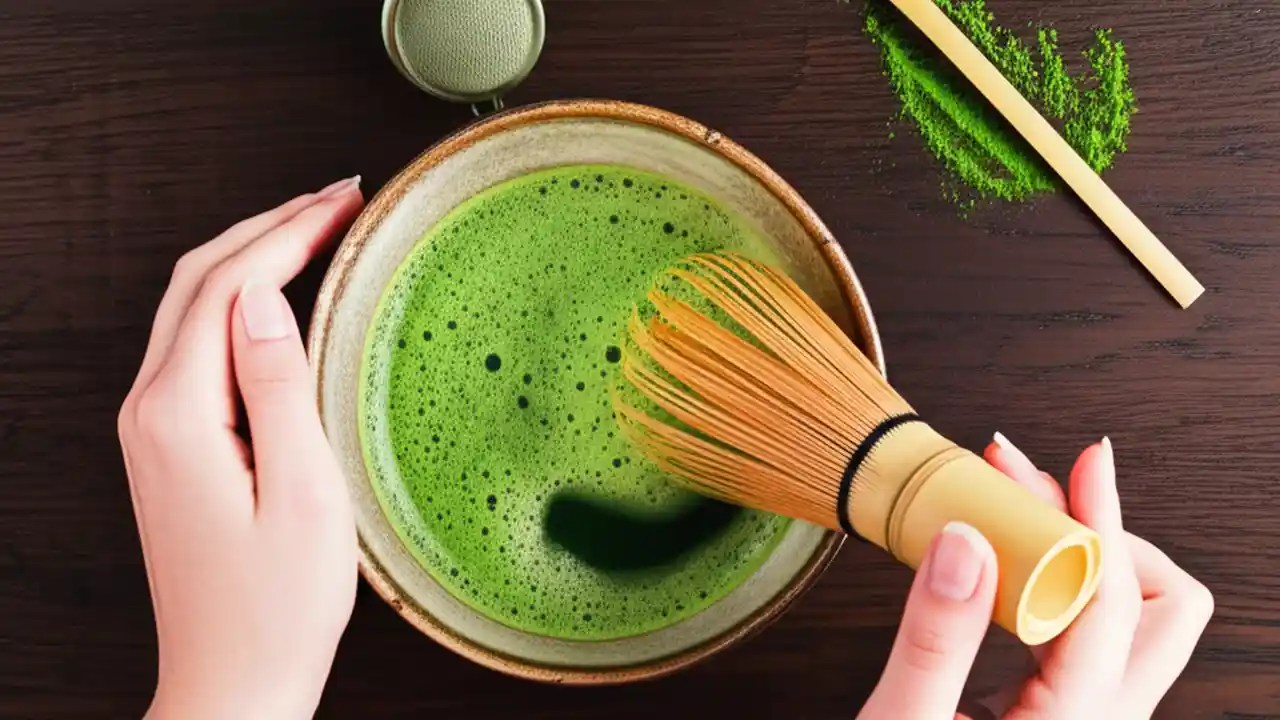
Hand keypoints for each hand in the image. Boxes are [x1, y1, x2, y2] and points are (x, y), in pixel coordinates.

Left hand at [118, 178, 364, 718]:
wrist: (232, 682)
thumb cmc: (277, 606)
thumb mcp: (302, 493)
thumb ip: (278, 387)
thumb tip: (267, 298)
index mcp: (180, 415)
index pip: (231, 286)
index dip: (289, 230)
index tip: (344, 199)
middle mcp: (150, 412)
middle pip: (199, 282)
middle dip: (267, 225)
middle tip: (335, 197)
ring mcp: (153, 429)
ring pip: (193, 308)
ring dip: (251, 257)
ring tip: (315, 229)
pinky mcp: (169, 447)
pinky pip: (197, 347)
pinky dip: (240, 304)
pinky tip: (281, 300)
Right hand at [857, 435, 1212, 719]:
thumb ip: (934, 639)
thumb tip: (967, 543)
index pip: (1111, 604)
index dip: (1098, 521)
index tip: (1081, 463)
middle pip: (1166, 610)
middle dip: (1112, 536)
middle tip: (1045, 493)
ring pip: (1138, 618)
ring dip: (1090, 555)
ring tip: (1020, 517)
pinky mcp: (1064, 712)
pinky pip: (1093, 632)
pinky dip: (1062, 580)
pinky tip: (1007, 562)